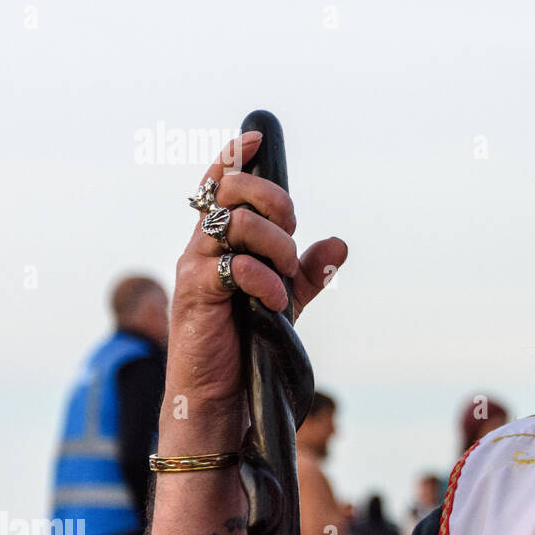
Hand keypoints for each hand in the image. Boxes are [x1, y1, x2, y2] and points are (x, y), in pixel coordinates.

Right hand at [167, 131, 347, 419]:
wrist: (219, 396)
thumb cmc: (245, 345)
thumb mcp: (283, 302)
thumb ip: (308, 273)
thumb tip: (339, 245)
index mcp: (218, 244)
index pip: (217, 186)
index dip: (232, 157)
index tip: (256, 138)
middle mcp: (201, 249)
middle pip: (228, 192)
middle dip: (270, 198)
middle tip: (293, 226)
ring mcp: (195, 270)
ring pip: (232, 224)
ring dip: (273, 242)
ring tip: (286, 274)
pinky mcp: (196, 296)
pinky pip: (232, 268)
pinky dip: (264, 279)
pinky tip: (277, 302)